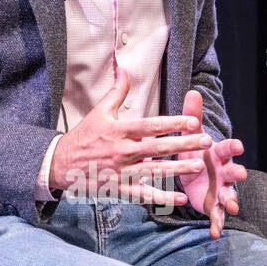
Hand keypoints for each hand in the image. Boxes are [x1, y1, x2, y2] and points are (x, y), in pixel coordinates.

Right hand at [48, 66, 214, 205]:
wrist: (60, 163)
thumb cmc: (84, 136)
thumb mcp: (99, 111)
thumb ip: (117, 92)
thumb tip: (125, 69)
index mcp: (118, 131)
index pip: (150, 125)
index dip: (172, 123)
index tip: (193, 121)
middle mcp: (121, 151)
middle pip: (157, 147)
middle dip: (183, 144)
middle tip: (205, 141)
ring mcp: (120, 171)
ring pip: (154, 170)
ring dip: (177, 168)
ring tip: (198, 165)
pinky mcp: (118, 188)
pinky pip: (143, 194)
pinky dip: (161, 196)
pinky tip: (180, 196)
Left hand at [175, 89, 245, 238]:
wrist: (193, 173)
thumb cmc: (194, 151)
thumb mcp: (190, 134)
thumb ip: (191, 116)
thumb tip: (193, 91)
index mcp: (218, 154)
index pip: (227, 148)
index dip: (232, 147)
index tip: (237, 144)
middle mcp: (224, 172)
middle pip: (234, 172)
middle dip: (237, 173)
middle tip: (240, 174)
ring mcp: (221, 190)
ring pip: (230, 196)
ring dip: (232, 201)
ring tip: (233, 207)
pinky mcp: (214, 205)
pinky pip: (217, 216)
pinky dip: (217, 224)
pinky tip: (215, 233)